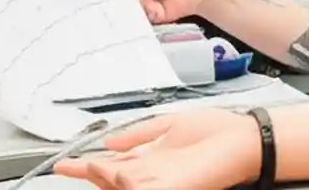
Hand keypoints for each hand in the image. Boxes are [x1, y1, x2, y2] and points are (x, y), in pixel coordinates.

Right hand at [55, 109, 260, 188]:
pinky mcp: (174, 188)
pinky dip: (126, 182)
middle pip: (110, 178)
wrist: (244, 139)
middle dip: (92, 173)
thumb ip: (139, 133)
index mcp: (150, 159)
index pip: (111, 165)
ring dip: (107, 176)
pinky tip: (119, 173)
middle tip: (75, 166)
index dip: (86, 165)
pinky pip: (140, 187)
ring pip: (121, 184)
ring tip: (100, 166)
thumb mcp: (170, 125)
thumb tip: (110, 141)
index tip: (64, 164)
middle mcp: (152, 174)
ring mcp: (161, 183)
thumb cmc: (217, 131)